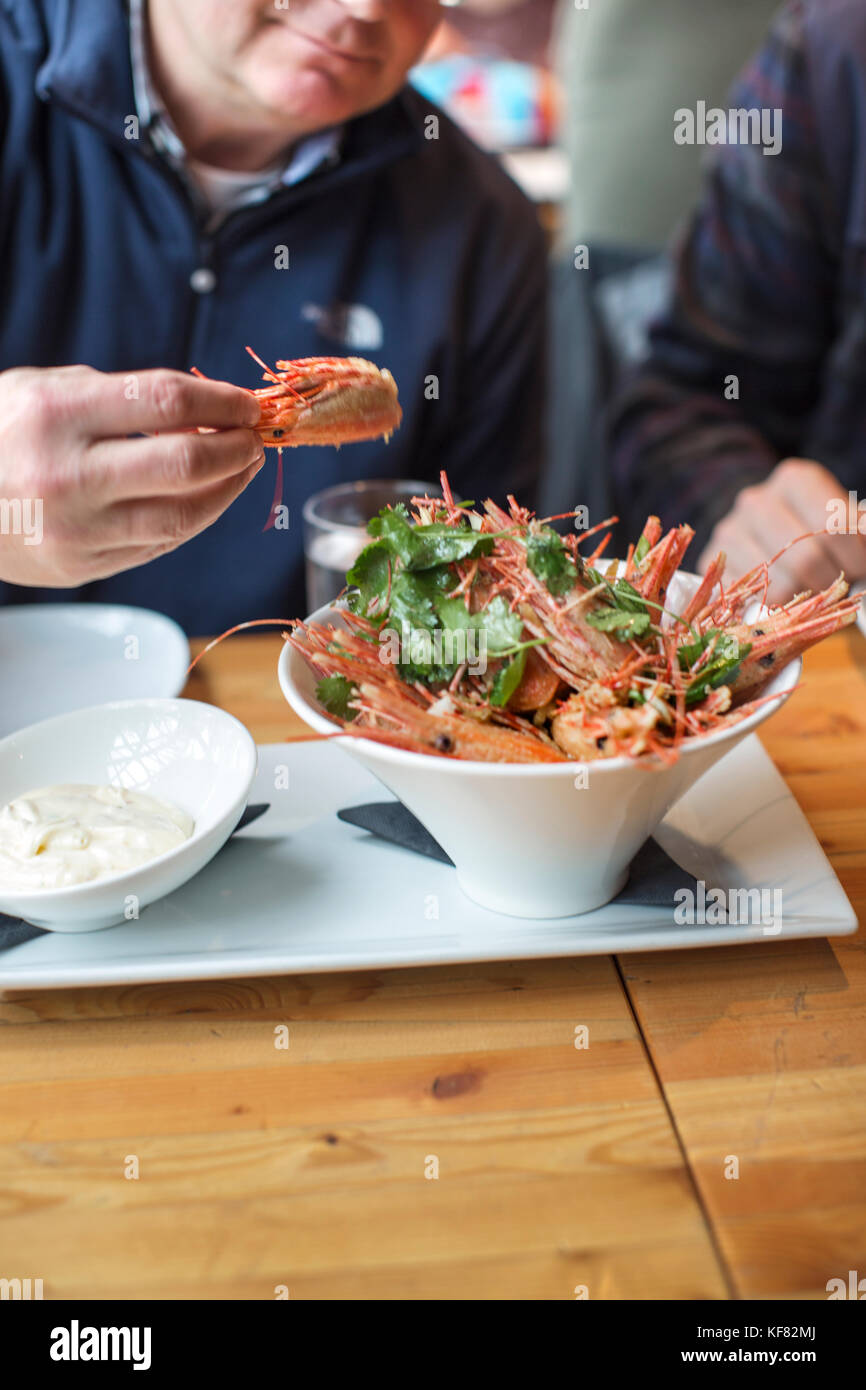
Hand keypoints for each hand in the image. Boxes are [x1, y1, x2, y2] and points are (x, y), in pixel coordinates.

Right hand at [0, 364, 262, 586]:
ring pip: (182, 517)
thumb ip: (119, 397)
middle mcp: (67, 476)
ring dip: (226, 491)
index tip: (247, 403)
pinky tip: (205, 498)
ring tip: (242, 467)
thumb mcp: (43, 390)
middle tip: (256, 437)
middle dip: (237, 449)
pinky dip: (192, 519)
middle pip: (185, 465)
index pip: (166, 402)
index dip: (221, 402)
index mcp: (56, 415)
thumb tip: (204, 411)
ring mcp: (76, 530)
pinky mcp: (81, 567)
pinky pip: (158, 544)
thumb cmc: (1, 433)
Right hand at [698, 459, 865, 602]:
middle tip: (836, 585)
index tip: (860, 569)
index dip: (856, 558)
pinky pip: (752, 600)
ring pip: (779, 584)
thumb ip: (857, 531)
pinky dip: (774, 607)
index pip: (835, 526)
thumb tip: (865, 548)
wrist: (758, 527)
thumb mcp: (840, 519)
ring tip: (809, 588)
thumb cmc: (810, 525)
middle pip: (806, 558)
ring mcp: (730, 533)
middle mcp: (757, 501)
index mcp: (795, 480)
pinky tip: (784, 596)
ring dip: (803, 598)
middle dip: (830, 581)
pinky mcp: (713, 565)